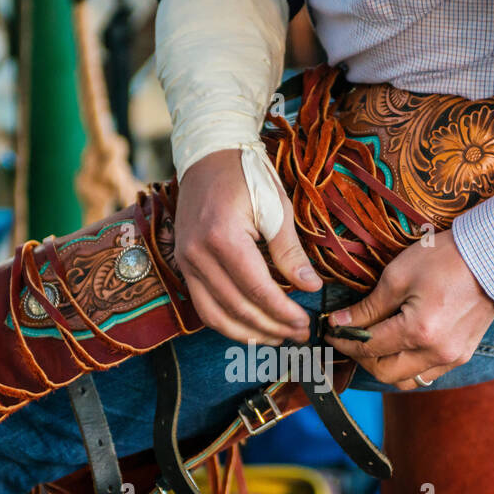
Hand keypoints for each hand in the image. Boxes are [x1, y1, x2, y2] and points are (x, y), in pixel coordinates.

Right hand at [175, 149, 322, 345]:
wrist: (208, 155)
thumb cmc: (247, 175)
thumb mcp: (276, 207)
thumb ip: (290, 251)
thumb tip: (311, 287)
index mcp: (223, 237)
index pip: (257, 290)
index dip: (283, 312)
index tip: (305, 324)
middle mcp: (197, 254)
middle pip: (237, 308)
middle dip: (271, 327)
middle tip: (298, 335)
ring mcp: (185, 261)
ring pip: (215, 316)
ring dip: (248, 334)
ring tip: (277, 338)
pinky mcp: (183, 265)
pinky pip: (203, 306)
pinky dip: (227, 322)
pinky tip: (251, 327)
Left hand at [324, 230, 493, 388]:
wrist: (493, 258)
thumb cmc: (446, 259)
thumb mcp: (398, 276)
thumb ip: (369, 307)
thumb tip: (341, 323)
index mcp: (418, 332)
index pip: (368, 347)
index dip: (344, 340)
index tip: (332, 331)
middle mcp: (436, 353)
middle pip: (384, 372)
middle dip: (361, 358)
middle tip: (350, 338)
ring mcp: (452, 358)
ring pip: (406, 380)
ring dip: (385, 367)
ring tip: (374, 345)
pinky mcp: (462, 355)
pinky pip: (426, 374)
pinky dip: (408, 366)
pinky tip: (400, 347)